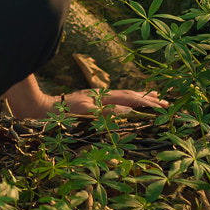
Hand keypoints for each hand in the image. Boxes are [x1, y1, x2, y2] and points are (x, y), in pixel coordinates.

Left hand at [43, 88, 167, 117]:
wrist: (43, 109)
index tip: (163, 107)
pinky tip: (130, 102)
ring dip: (140, 97)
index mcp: (104, 98)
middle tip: (166, 102)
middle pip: (130, 95)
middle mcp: (103, 96)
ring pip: (124, 95)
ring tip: (155, 96)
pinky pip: (116, 100)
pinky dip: (127, 100)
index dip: (147, 104)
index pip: (130, 99)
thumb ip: (107, 112)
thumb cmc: (63, 114)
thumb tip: (128, 109)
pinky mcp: (93, 100)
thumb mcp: (85, 113)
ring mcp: (98, 97)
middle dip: (148, 99)